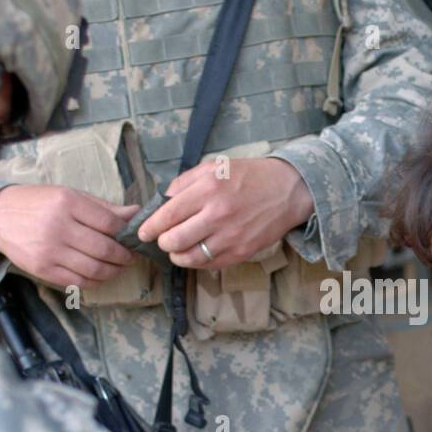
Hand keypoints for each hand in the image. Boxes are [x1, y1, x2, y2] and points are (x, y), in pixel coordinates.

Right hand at [0, 184, 138, 288]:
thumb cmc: (39, 203)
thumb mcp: (70, 195)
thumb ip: (103, 208)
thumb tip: (137, 213)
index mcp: (68, 203)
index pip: (109, 224)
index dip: (127, 234)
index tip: (133, 238)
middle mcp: (58, 227)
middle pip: (104, 249)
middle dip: (124, 256)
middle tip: (131, 256)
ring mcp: (49, 251)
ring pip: (94, 269)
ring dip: (113, 271)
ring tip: (119, 266)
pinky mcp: (43, 269)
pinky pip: (78, 282)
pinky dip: (95, 281)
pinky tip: (101, 274)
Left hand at [135, 156, 313, 269]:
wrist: (289, 190)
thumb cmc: (250, 176)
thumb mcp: (215, 167)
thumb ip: (185, 182)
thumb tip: (163, 202)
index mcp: (209, 189)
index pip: (168, 215)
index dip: (150, 227)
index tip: (143, 232)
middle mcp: (218, 214)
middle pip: (175, 240)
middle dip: (162, 242)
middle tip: (162, 239)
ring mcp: (231, 236)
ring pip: (190, 257)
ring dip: (177, 256)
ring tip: (177, 249)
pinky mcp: (242, 252)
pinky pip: (210, 264)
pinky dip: (197, 261)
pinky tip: (196, 252)